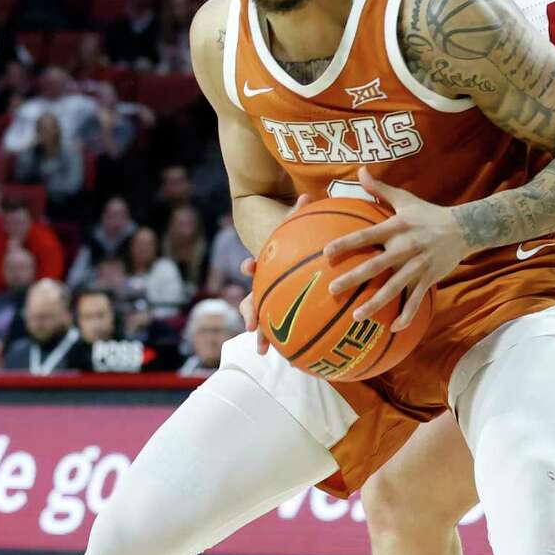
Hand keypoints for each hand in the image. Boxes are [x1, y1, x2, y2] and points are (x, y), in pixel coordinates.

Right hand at [242, 195, 311, 352]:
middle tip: (251, 326)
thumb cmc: (293, 238)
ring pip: (263, 319)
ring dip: (263, 335)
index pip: (256, 266)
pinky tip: (296, 359)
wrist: (279, 250)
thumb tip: (306, 195)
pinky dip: (289, 342)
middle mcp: (264, 283)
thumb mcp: (294, 225)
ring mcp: (271, 299)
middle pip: (251, 299)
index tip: (248, 268)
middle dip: (250, 313)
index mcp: (267, 265)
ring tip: (264, 351)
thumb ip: (299, 214)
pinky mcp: (282, 311)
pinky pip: (285, 329)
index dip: (251, 268)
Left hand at [323, 166, 463, 328]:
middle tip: (333, 289)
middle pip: (376, 266)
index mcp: (397, 228)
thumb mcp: (405, 199)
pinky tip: (393, 328)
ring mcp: (418, 266)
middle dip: (354, 278)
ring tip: (356, 316)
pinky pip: (416, 300)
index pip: (367, 236)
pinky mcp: (429, 279)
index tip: (327, 253)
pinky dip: (406, 315)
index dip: (347, 244)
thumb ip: (379, 189)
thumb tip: (359, 170)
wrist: (464, 228)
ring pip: (394, 288)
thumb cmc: (428, 214)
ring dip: (375, 304)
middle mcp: (406, 247)